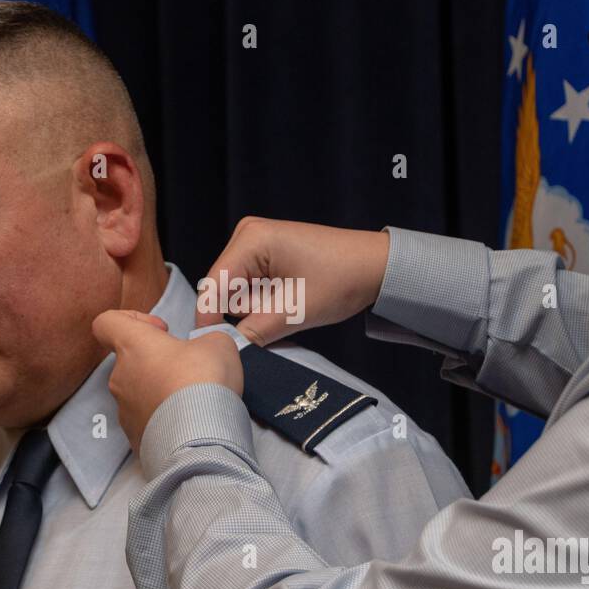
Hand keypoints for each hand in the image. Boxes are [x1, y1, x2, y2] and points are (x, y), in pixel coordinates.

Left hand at [91, 310, 243, 451]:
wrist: (200, 437)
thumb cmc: (204, 380)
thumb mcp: (218, 344)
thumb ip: (204, 341)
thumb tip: (202, 353)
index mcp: (133, 346)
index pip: (106, 323)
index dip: (132, 319)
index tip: (161, 331)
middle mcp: (120, 377)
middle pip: (130, 361)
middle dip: (157, 362)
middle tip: (188, 370)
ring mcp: (124, 410)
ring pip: (138, 393)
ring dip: (161, 391)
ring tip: (192, 401)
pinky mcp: (133, 437)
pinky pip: (147, 421)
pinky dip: (164, 419)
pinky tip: (188, 423)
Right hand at [195, 217, 390, 345]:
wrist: (376, 266)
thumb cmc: (343, 278)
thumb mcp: (296, 311)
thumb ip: (254, 332)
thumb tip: (225, 351)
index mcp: (251, 239)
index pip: (213, 288)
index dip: (212, 323)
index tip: (216, 353)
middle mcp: (246, 235)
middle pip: (223, 292)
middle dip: (243, 316)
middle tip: (276, 321)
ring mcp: (254, 244)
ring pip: (236, 295)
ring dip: (256, 312)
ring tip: (289, 308)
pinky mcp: (264, 256)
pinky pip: (250, 289)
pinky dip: (263, 305)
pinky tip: (287, 304)